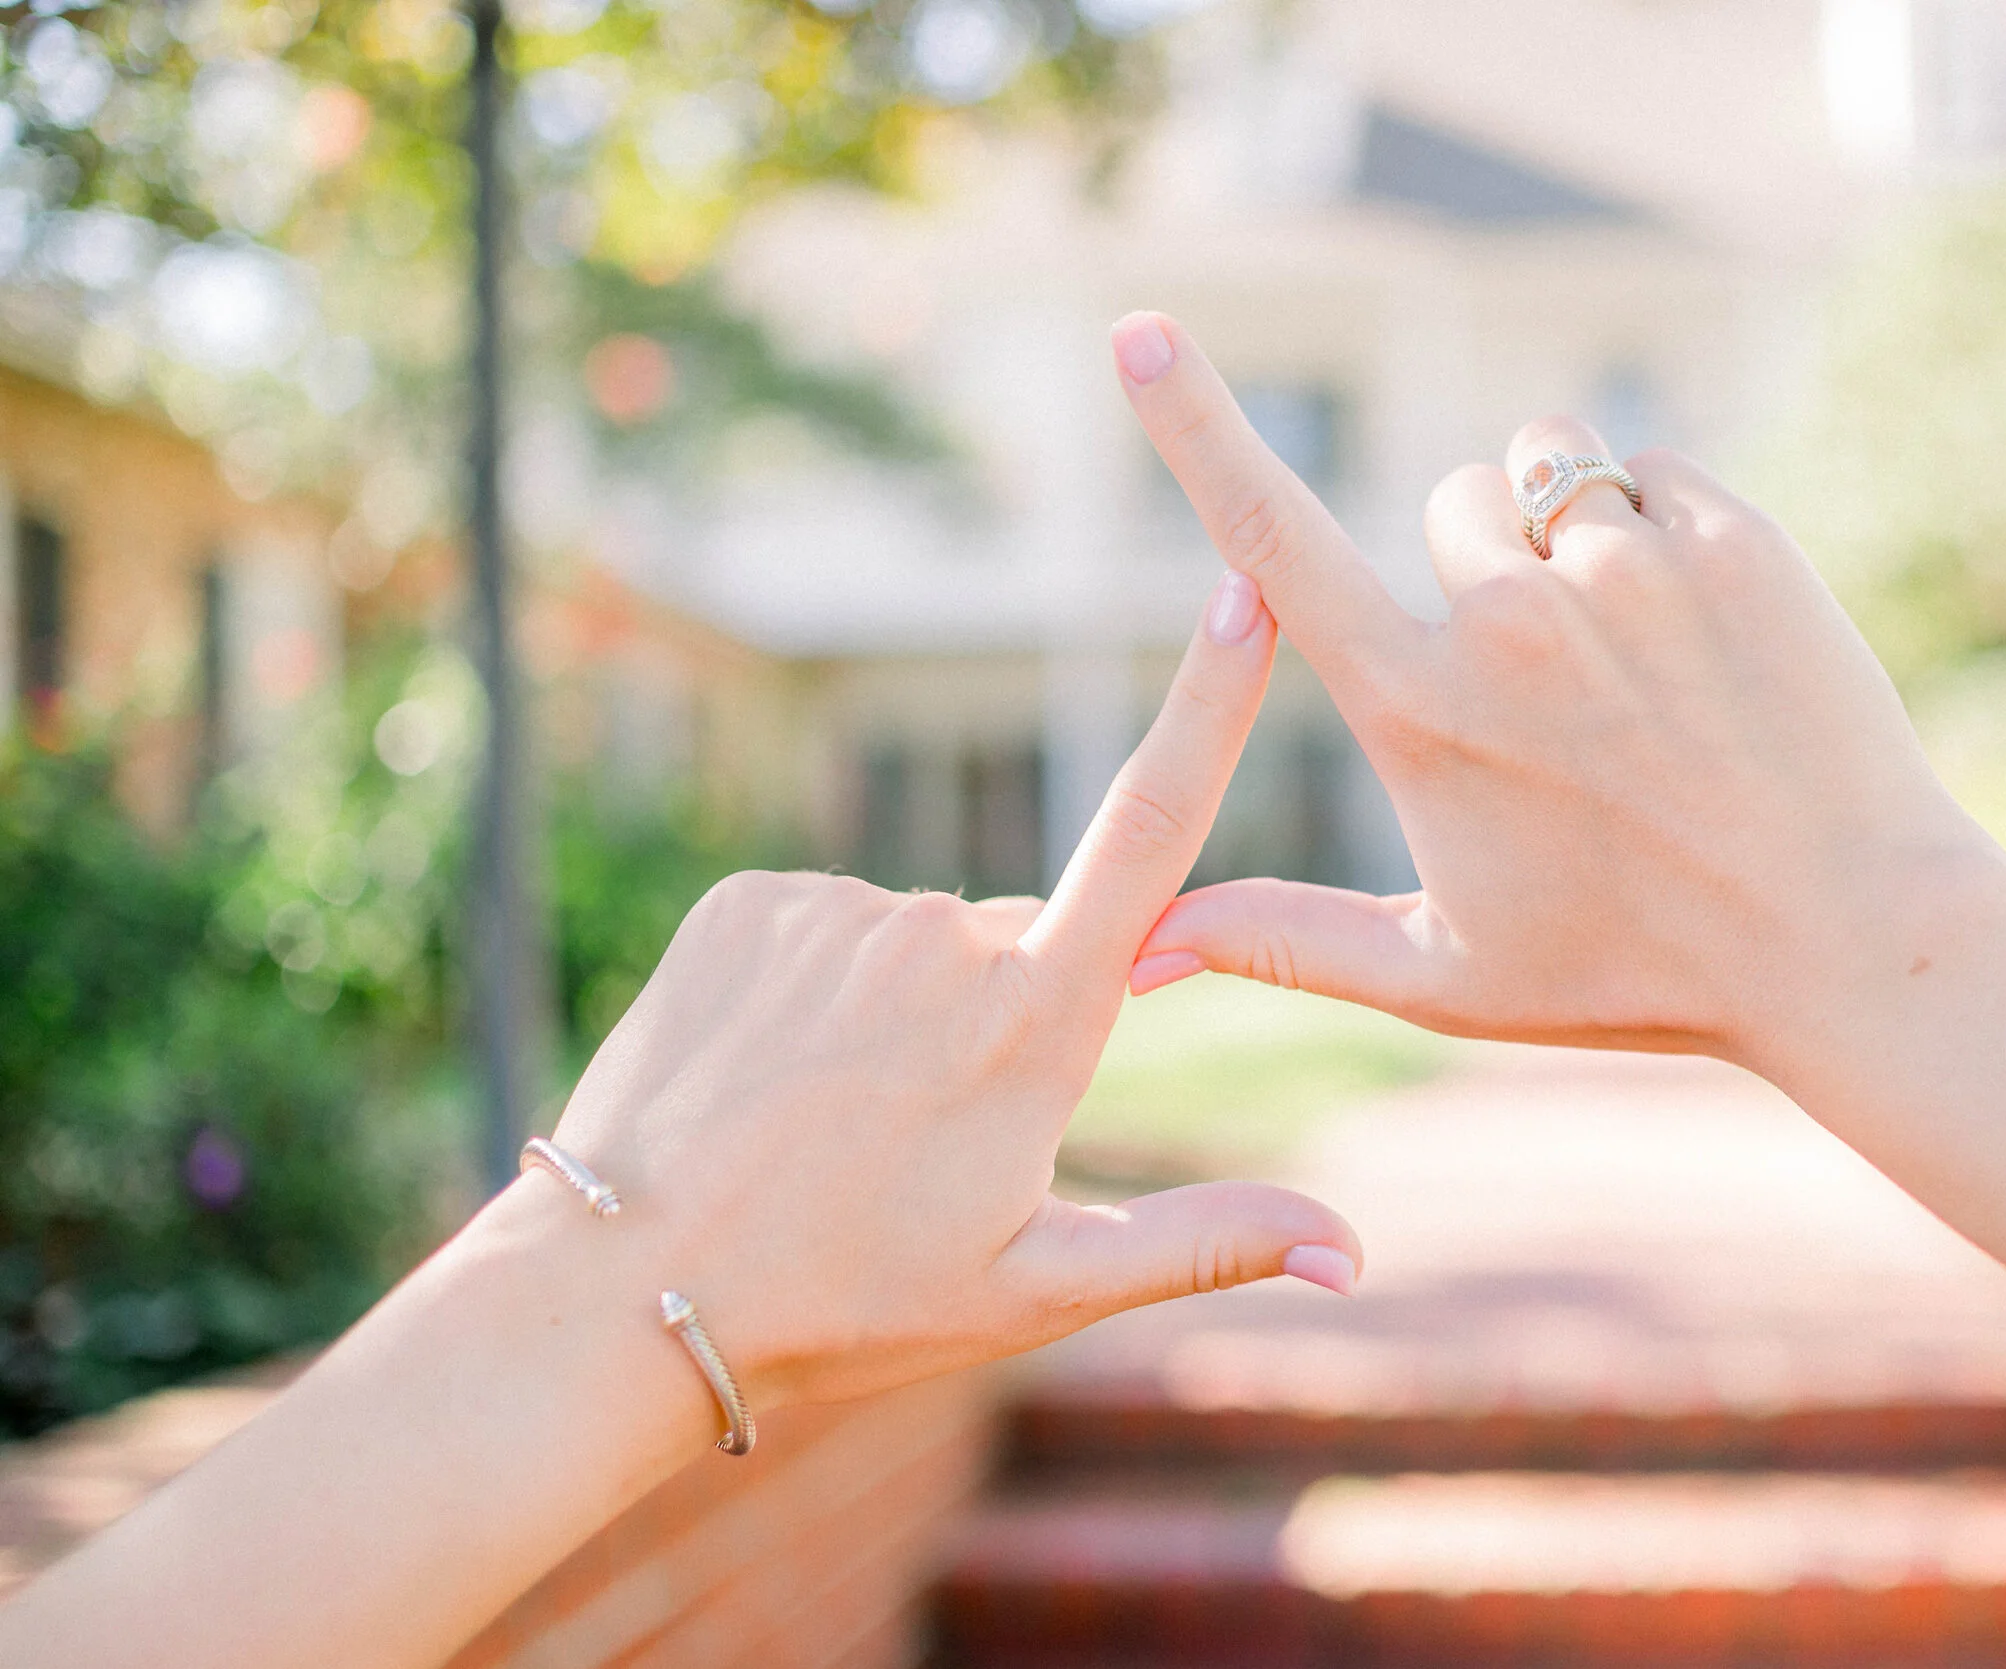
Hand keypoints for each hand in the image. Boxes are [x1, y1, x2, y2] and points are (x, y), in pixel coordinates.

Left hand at [547, 568, 1358, 1413]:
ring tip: (836, 1120)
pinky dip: (824, 986)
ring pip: (921, 939)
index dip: (1210, 705)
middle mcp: (942, 937)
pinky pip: (832, 925)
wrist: (622, 1296)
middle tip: (928, 1140)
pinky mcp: (749, 900)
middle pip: (1028, 938)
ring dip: (908, 1007)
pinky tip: (778, 1075)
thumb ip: (1205, 1243)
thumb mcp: (1039, 1288)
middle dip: (1012, 1011)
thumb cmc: (848, 1302)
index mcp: (1034, 1023)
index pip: (1153, 833)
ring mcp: (837, 911)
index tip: (1243, 590)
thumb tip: (1353, 1252)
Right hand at [1112, 313, 2000, 1067]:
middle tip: (1566, 685)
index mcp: (1423, 713)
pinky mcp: (1733, 541)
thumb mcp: (1444, 976)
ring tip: (1640, 656)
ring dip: (1572, 526)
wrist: (1851, 943)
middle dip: (1485, 558)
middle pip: (1452, 500)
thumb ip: (1282, 939)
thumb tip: (1137, 950)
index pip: (1271, 539)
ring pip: (1552, 464)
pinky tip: (1709, 640)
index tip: (1140, 330)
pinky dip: (1666, 527)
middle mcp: (1509, 623)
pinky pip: (1653, 470)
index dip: (1196, 428)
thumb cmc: (1636, 970)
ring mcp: (1628, 572)